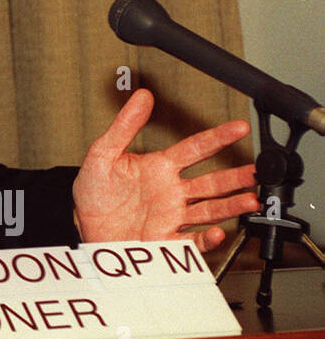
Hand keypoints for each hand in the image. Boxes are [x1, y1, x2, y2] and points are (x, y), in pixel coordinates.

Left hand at [73, 89, 257, 250]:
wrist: (81, 227)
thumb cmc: (94, 193)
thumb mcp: (102, 153)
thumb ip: (124, 125)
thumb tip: (141, 97)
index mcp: (159, 168)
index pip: (195, 148)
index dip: (218, 137)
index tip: (240, 127)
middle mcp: (171, 192)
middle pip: (212, 182)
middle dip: (236, 176)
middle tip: (257, 170)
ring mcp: (171, 216)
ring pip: (210, 210)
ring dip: (231, 206)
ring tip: (250, 200)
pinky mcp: (165, 240)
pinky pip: (191, 241)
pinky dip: (206, 239)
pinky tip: (217, 232)